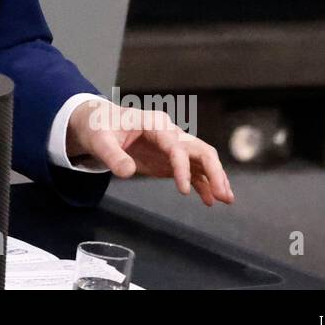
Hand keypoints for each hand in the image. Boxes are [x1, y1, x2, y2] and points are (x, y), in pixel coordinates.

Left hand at [67, 99, 233, 206]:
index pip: (176, 145)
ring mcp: (172, 146)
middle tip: (223, 194)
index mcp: (155, 123)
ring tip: (226, 200)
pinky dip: (202, 184)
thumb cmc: (99, 128)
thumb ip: (113, 156)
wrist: (98, 124)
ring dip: (215, 178)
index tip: (184, 190)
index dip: (182, 167)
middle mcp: (170, 132)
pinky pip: (193, 170)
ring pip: (202, 160)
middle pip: (200, 149)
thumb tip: (127, 172)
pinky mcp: (170, 159)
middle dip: (214, 171)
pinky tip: (208, 201)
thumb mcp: (99, 141)